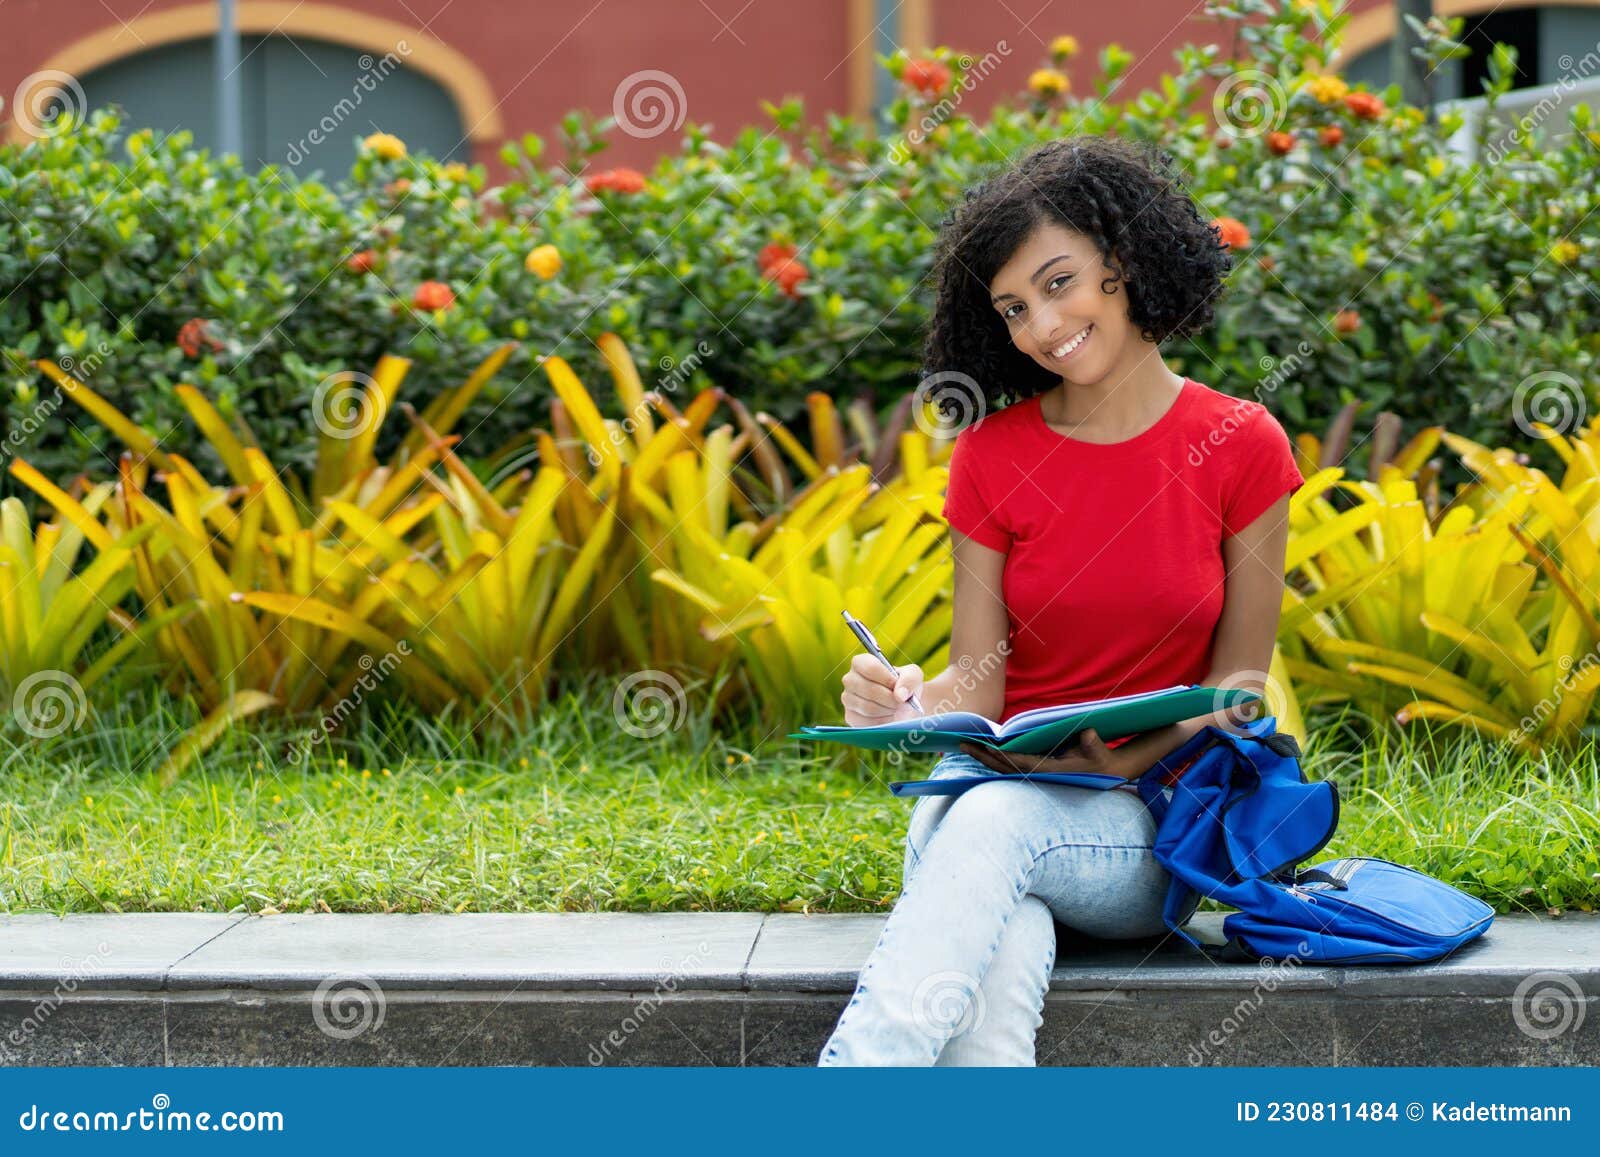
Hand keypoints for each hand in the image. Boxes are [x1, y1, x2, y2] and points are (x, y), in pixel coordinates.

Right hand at [841, 655, 923, 726]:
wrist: (903, 704)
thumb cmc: (905, 685)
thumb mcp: (913, 676)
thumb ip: (909, 680)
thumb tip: (900, 696)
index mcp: (861, 662)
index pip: (870, 667)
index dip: (887, 679)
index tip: (898, 686)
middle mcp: (850, 679)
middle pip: (869, 690)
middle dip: (891, 698)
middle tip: (901, 702)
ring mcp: (847, 699)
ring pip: (869, 708)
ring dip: (888, 711)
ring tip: (896, 708)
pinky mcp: (850, 717)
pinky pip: (867, 722)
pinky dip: (883, 722)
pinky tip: (888, 717)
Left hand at [958, 728, 1135, 778]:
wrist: (1107, 771)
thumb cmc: (1101, 758)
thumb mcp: (1100, 750)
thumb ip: (1093, 743)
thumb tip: (1087, 733)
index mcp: (1050, 770)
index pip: (1020, 763)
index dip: (1002, 756)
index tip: (985, 747)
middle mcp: (1038, 773)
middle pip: (1004, 766)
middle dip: (982, 756)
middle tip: (960, 744)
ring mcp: (1035, 772)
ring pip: (1003, 766)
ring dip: (983, 757)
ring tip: (964, 745)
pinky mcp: (1035, 768)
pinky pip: (1009, 763)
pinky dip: (993, 758)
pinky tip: (980, 749)